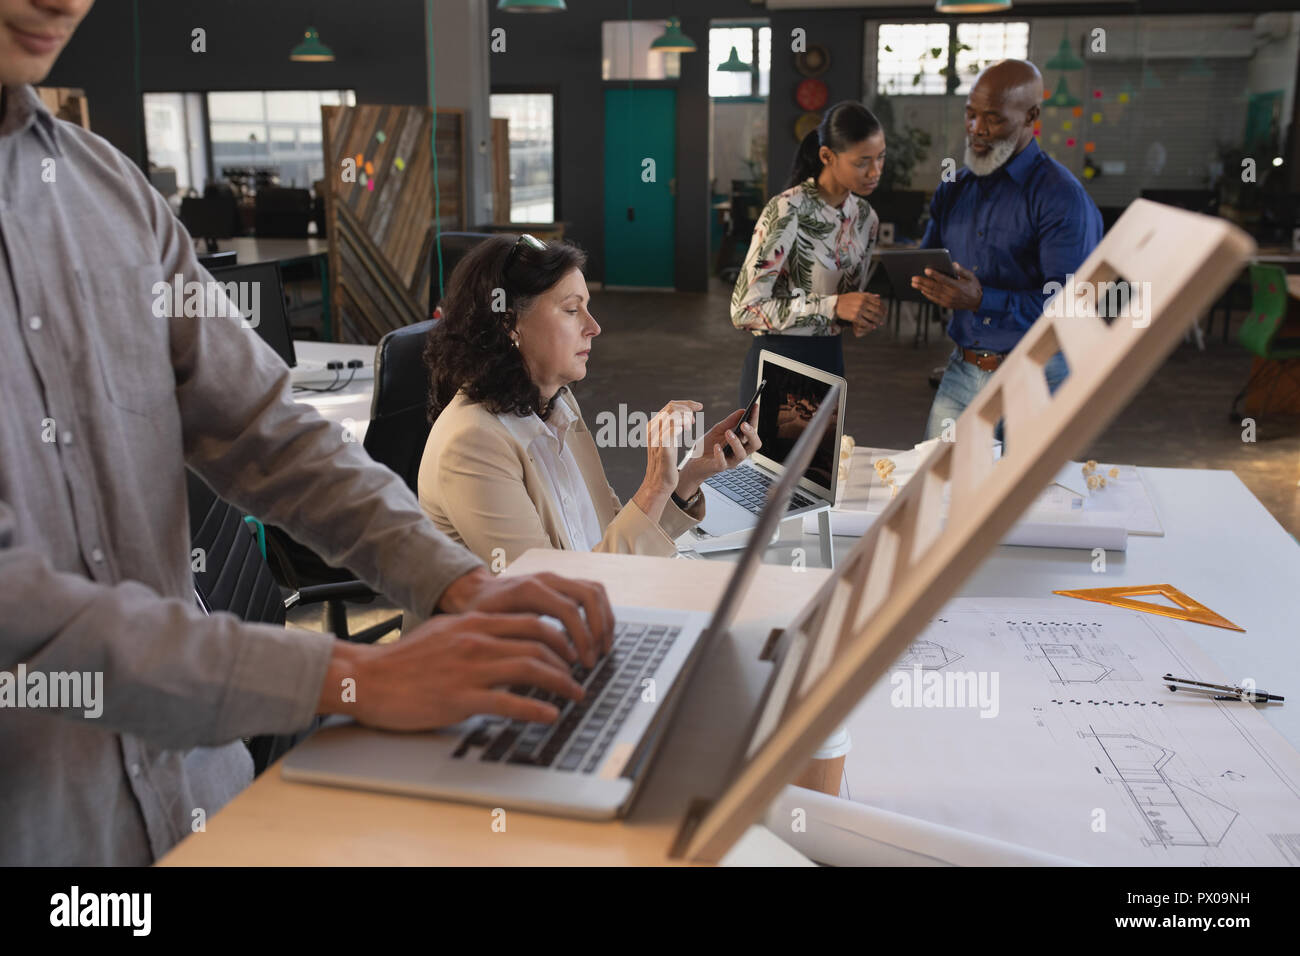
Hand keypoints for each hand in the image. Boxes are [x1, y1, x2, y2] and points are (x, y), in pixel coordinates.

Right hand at [319, 613, 586, 729]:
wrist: (366, 678)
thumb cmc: (404, 660)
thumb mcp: (444, 632)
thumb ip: (475, 630)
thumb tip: (504, 636)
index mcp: (474, 622)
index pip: (531, 622)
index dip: (559, 637)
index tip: (570, 652)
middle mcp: (477, 640)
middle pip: (539, 643)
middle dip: (567, 660)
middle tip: (578, 675)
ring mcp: (469, 669)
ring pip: (530, 669)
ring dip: (560, 683)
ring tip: (574, 695)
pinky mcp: (460, 698)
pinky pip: (509, 702)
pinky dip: (535, 709)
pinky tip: (550, 716)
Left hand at [439, 567, 613, 665]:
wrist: (474, 591)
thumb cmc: (479, 613)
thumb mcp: (489, 630)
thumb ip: (514, 644)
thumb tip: (538, 672)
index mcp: (529, 589)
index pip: (569, 610)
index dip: (582, 638)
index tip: (582, 664)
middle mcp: (547, 578)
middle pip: (589, 595)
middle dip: (598, 630)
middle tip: (595, 658)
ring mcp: (557, 578)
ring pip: (595, 590)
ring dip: (605, 620)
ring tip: (603, 648)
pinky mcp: (562, 583)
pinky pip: (592, 591)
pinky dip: (601, 613)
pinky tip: (598, 636)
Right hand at [633, 400, 699, 522]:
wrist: (659, 482)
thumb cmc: (665, 463)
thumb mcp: (668, 442)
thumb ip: (672, 429)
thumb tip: (683, 419)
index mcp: (653, 426)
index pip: (670, 406)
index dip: (686, 404)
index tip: (698, 407)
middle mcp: (653, 429)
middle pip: (671, 407)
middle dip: (688, 407)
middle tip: (696, 415)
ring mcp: (656, 436)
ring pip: (672, 415)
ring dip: (686, 416)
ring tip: (691, 425)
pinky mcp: (663, 446)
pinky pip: (673, 429)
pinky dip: (682, 425)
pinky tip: (688, 430)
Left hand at [677, 408, 761, 497]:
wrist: (694, 461)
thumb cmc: (708, 445)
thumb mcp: (718, 430)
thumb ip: (730, 421)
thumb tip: (742, 410)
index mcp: (741, 442)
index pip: (752, 430)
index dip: (755, 418)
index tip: (755, 406)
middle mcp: (739, 452)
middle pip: (755, 444)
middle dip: (751, 434)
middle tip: (744, 424)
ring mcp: (730, 461)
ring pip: (741, 454)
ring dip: (736, 442)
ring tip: (728, 432)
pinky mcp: (719, 467)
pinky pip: (723, 463)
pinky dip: (720, 454)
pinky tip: (717, 446)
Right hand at [834, 292, 885, 334]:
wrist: (835, 304)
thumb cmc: (846, 299)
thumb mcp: (857, 294)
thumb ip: (868, 295)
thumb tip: (878, 296)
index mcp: (864, 296)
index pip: (878, 302)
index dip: (883, 307)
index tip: (885, 311)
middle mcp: (862, 302)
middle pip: (877, 310)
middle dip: (882, 315)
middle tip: (883, 318)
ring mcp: (859, 310)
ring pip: (872, 317)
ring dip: (877, 321)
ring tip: (879, 323)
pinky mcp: (855, 317)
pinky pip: (865, 322)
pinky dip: (870, 325)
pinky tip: (872, 327)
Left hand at [911, 262, 981, 310]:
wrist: (977, 302)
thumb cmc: (974, 287)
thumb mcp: (971, 277)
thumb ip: (962, 270)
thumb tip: (953, 264)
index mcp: (958, 286)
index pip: (944, 280)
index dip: (935, 275)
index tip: (926, 270)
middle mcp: (952, 294)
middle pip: (935, 287)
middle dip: (923, 282)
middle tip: (914, 278)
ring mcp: (948, 301)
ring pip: (933, 293)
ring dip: (922, 288)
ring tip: (914, 283)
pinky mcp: (946, 304)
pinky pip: (935, 299)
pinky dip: (927, 295)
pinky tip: (921, 290)